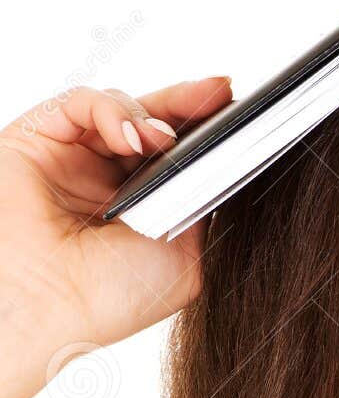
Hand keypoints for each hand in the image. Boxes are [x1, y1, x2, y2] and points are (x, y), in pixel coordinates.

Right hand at [0, 78, 230, 397]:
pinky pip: (81, 103)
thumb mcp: (184, 258)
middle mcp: (105, 182)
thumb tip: (220, 168)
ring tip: (161, 140)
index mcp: (139, 210)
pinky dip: (110, 110)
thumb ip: (200, 208)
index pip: (177, 157)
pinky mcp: (40, 136)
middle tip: (220, 92)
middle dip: (189, 106)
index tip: (239, 116)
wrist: (47, 304)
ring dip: (149, 116)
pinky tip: (128, 138)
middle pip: (154, 122)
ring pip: (121, 107)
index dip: (206, 134)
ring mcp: (73, 158)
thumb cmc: (107, 298)